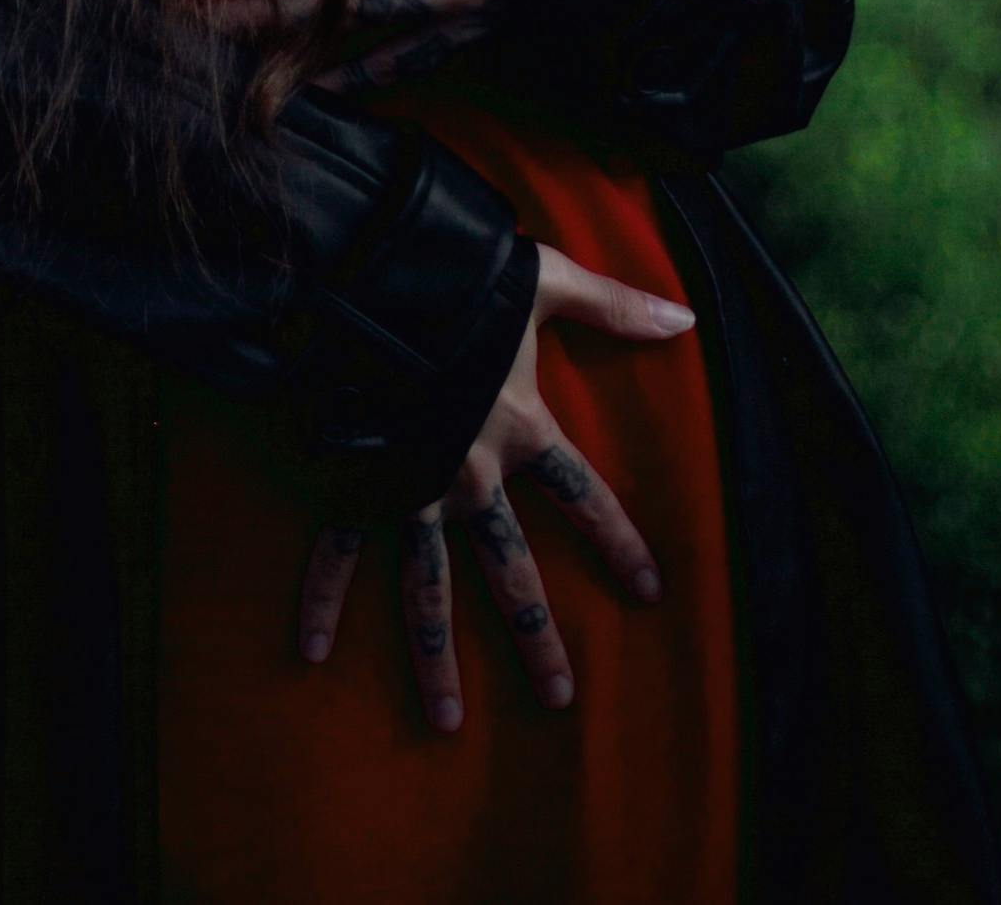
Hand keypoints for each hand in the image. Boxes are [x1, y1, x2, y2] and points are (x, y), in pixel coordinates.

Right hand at [294, 243, 693, 729]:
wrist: (371, 281)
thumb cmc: (462, 276)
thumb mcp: (544, 280)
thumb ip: (612, 305)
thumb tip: (687, 315)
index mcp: (519, 427)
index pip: (583, 495)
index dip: (619, 540)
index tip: (650, 590)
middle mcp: (470, 475)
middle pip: (510, 570)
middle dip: (536, 637)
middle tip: (559, 698)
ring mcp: (412, 489)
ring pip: (429, 590)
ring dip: (437, 659)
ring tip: (447, 722)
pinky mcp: (358, 484)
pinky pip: (339, 552)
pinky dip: (321, 600)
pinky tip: (313, 654)